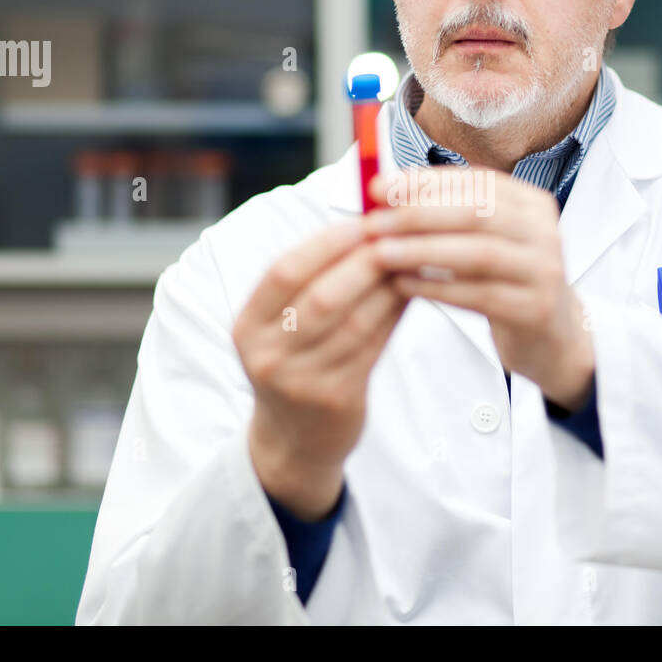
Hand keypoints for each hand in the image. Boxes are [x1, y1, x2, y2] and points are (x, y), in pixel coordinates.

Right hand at [234, 218, 409, 518]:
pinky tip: (411, 295)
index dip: (327, 242)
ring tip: (413, 261)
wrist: (293, 441)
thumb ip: (314, 278)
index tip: (363, 220)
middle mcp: (267, 355)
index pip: (284, 271)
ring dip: (389, 287)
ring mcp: (300, 381)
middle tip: (399, 236)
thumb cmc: (295, 363)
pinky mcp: (336, 399)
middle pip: (323, 296)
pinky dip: (394, 315)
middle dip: (365, 261)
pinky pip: (373, 346)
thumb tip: (366, 220)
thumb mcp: (281, 326)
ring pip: (355, 322)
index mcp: (248, 326)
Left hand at [366, 167, 594, 410]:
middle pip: (477, 212)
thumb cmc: (506, 280)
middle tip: (374, 222)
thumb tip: (384, 190)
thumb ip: (446, 213)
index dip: (424, 182)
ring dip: (423, 251)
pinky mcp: (536, 310)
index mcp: (531, 203)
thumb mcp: (486, 239)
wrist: (553, 336)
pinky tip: (404, 285)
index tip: (378, 187)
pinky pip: (479, 295)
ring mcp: (545, 271)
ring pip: (478, 253)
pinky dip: (437, 288)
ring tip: (381, 253)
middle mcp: (544, 232)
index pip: (474, 180)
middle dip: (418, 215)